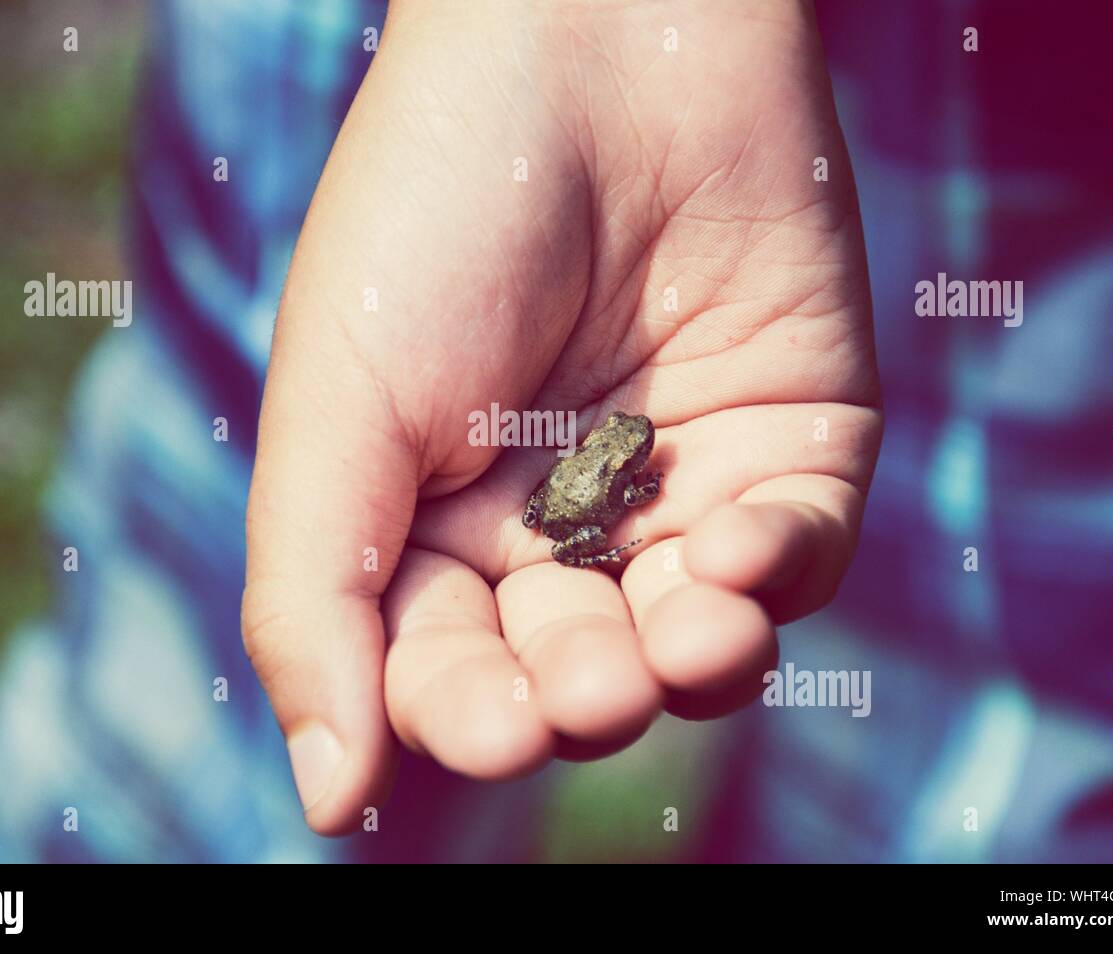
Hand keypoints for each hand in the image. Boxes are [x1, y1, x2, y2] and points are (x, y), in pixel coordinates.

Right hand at [243, 0, 881, 834]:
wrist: (594, 35)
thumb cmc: (436, 211)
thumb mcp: (337, 406)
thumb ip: (314, 602)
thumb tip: (325, 797)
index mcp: (432, 521)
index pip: (446, 670)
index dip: (468, 715)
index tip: (488, 722)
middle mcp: (555, 518)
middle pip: (575, 672)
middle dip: (582, 696)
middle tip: (586, 681)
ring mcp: (677, 485)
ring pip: (693, 644)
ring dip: (690, 668)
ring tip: (686, 642)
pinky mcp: (788, 443)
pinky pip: (797, 558)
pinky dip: (778, 576)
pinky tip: (738, 551)